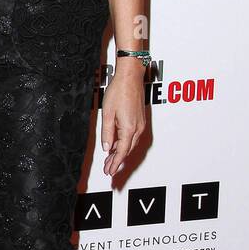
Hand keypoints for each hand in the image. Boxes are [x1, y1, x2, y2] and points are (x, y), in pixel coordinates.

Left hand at [101, 64, 145, 178]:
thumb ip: (107, 133)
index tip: (110, 172)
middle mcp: (138, 128)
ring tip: (110, 161)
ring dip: (120, 153)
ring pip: (130, 144)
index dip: (115, 164)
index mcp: (129, 128)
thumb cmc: (119, 92)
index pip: (122, 152)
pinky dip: (124, 144)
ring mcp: (140, 124)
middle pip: (127, 150)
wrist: (131, 77)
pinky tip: (117, 146)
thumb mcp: (108, 114)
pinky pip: (132, 137)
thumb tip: (107, 148)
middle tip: (108, 170)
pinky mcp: (140, 120)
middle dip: (117, 162)